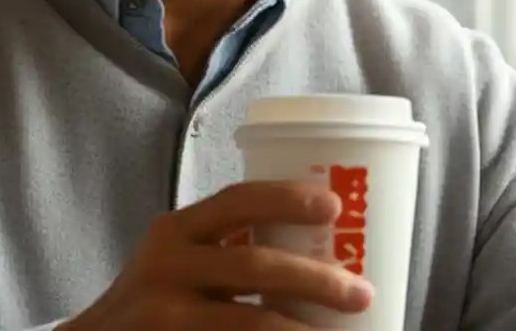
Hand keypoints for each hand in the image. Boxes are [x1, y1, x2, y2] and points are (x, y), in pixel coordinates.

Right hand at [59, 181, 373, 330]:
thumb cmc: (154, 300)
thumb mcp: (177, 260)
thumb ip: (226, 247)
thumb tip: (322, 247)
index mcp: (175, 232)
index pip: (235, 201)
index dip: (285, 198)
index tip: (332, 205)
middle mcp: (166, 267)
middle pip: (254, 264)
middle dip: (315, 278)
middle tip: (360, 293)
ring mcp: (165, 316)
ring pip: (250, 323)